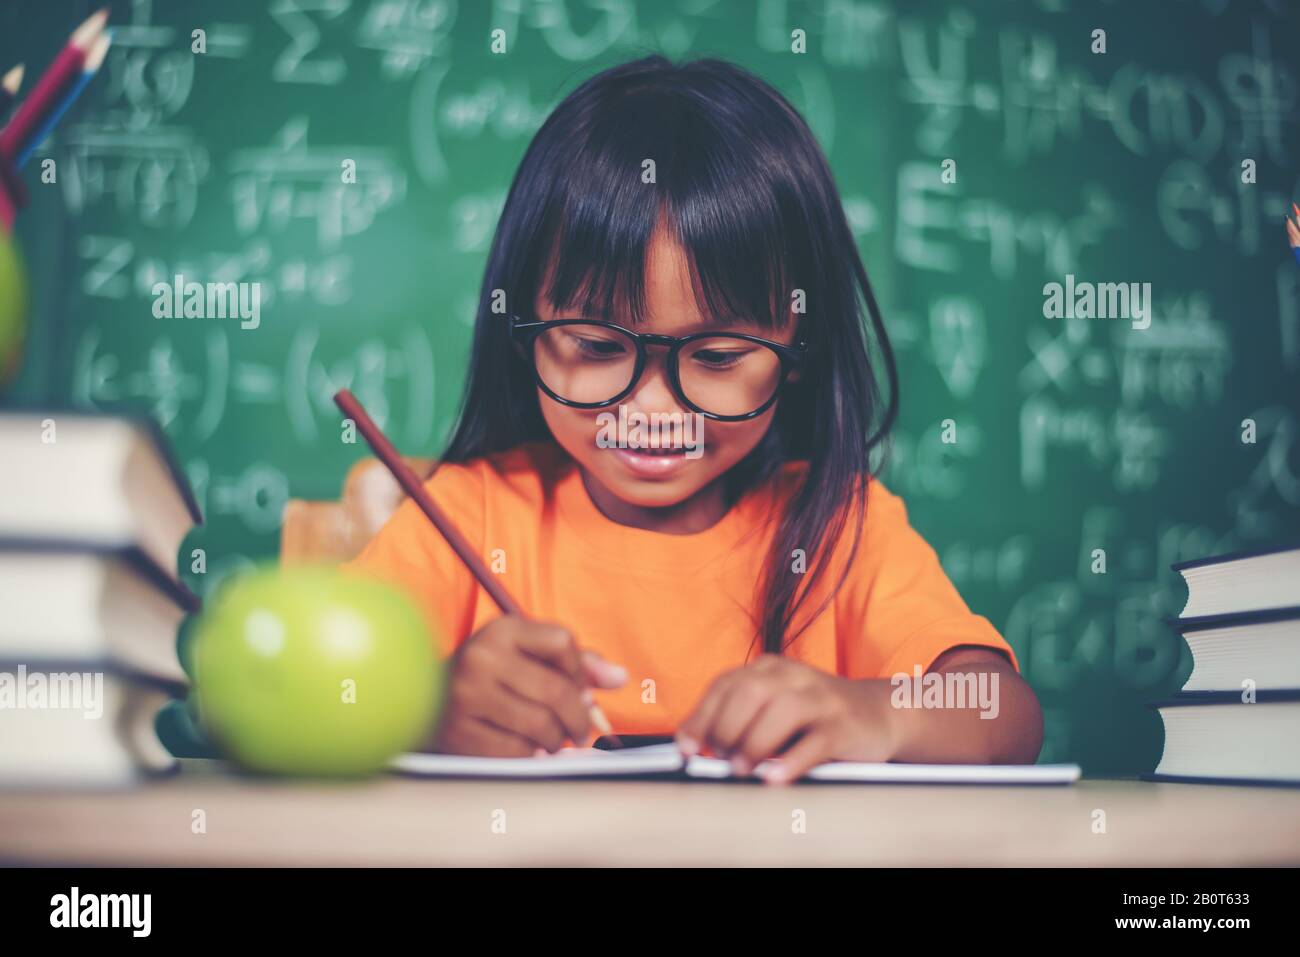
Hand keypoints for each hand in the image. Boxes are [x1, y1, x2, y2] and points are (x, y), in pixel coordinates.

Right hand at [431, 616, 626, 756]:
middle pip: (557, 691)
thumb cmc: (496, 675)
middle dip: (579, 717)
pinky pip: (517, 752)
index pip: (563, 642)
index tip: (577, 687)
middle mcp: (482, 657)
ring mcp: (467, 695)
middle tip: (581, 731)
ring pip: (541, 726)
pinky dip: (533, 756)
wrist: (429, 699)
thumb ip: (578, 662)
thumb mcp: (530, 654)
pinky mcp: (459, 732)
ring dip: (558, 740)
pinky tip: (531, 749)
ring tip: (555, 740)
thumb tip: (620, 678)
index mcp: (502, 629)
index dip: (579, 670)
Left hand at [675, 655, 897, 784]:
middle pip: (750, 691)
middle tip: (720, 758)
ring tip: (742, 769)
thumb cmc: (813, 715)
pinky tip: (774, 778)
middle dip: (727, 727)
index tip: (687, 747)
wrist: (877, 713)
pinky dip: (792, 761)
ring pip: (782, 710)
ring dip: (755, 742)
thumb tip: (691, 744)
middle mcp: (794, 676)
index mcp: (770, 668)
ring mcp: (822, 699)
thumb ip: (738, 718)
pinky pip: (816, 741)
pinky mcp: (844, 726)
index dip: (702, 717)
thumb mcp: (773, 706)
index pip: (726, 684)